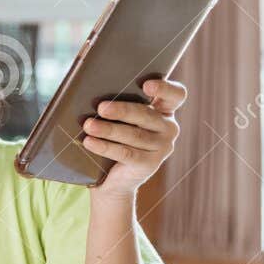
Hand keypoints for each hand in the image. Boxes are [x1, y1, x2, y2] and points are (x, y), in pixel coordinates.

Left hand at [79, 78, 185, 199]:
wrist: (113, 178)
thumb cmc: (114, 137)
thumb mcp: (120, 118)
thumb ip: (118, 102)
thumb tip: (94, 88)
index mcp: (165, 110)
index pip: (176, 95)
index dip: (164, 88)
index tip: (146, 85)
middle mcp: (168, 128)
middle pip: (147, 115)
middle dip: (123, 110)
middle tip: (101, 107)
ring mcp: (161, 148)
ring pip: (134, 135)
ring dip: (109, 129)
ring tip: (88, 125)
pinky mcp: (149, 165)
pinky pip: (126, 153)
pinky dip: (105, 147)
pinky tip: (90, 142)